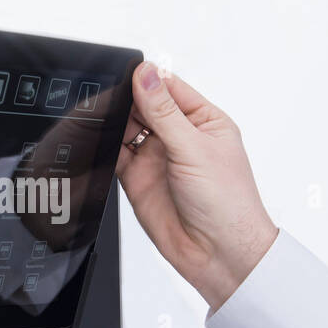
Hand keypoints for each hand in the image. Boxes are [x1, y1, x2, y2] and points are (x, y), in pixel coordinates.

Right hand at [116, 62, 277, 308]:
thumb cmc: (228, 203)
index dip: (148, 80)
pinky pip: (115, 155)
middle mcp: (180, 137)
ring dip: (114, 122)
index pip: (170, 88)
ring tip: (102, 117)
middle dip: (126, 99)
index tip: (129, 73)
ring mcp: (157, 158)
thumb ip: (165, 112)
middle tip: (110, 97)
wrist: (217, 253)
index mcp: (204, 121)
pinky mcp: (138, 179)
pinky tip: (99, 140)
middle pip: (144, 105)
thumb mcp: (195, 149)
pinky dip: (104, 146)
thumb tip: (146, 75)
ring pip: (126, 128)